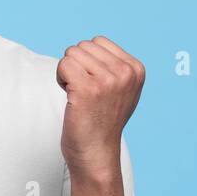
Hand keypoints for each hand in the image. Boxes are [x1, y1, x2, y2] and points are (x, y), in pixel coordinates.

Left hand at [56, 36, 144, 180]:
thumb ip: (115, 66)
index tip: (95, 85)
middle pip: (83, 46)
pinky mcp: (87, 89)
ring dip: (68, 73)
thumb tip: (94, 43)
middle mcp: (125, 73)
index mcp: (136, 69)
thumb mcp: (121, 90)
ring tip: (78, 95)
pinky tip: (70, 96)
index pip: (99, 42)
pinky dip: (60, 78)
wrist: (97, 153)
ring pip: (71, 53)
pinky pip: (63, 65)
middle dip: (77, 66)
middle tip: (84, 92)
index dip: (88, 61)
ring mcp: (107, 80)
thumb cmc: (103, 121)